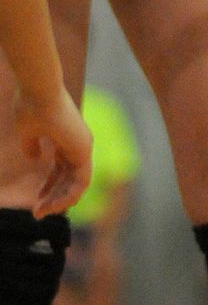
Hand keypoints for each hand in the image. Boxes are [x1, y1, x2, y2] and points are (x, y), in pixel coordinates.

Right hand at [13, 87, 92, 218]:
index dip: (49, 185)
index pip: (62, 168)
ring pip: (77, 184)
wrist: (38, 90)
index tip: (36, 201)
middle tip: (37, 213)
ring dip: (59, 201)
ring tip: (40, 214)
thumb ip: (32, 146)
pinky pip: (81, 182)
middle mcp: (78, 142)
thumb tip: (34, 158)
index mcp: (66, 137)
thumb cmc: (31, 106)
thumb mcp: (28, 131)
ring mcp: (83, 146)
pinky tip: (52, 206)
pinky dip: (69, 196)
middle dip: (53, 197)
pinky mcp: (84, 149)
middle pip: (69, 178)